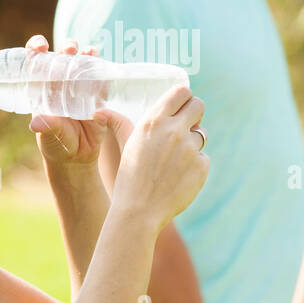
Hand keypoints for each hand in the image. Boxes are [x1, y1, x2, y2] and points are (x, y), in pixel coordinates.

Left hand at [24, 35, 118, 168]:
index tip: (41, 46)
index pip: (37, 62)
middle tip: (70, 50)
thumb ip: (46, 127)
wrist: (77, 157)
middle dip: (67, 49)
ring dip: (86, 55)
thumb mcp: (49, 137)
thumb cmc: (56, 145)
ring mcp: (80, 88)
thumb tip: (35, 124)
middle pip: (63, 58)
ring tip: (90, 52)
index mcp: (43, 89)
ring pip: (83, 64)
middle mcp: (61, 84)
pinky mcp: (97, 96)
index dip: (36, 49)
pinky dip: (102, 71)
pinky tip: (102, 66)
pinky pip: (101, 80)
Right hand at [113, 84, 207, 229]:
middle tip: (188, 124)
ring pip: (202, 133)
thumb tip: (100, 112)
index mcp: (154, 121)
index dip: (185, 97)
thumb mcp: (125, 145)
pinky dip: (195, 165)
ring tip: (175, 159)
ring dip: (193, 142)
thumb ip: (119, 124)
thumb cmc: (129, 177)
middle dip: (195, 113)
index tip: (183, 104)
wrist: (139, 210)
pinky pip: (203, 157)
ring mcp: (190, 148)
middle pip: (199, 106)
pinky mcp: (201, 166)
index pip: (182, 92)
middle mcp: (174, 130)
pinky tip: (179, 176)